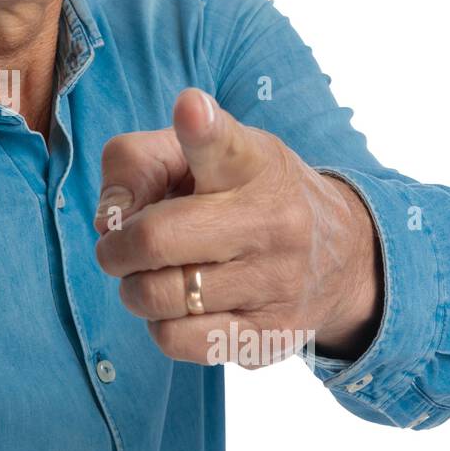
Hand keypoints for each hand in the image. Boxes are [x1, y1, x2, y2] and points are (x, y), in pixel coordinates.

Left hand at [93, 88, 380, 367]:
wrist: (343, 257)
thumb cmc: (243, 194)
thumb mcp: (201, 155)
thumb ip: (137, 165)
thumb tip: (106, 221)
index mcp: (250, 162)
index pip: (223, 143)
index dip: (201, 128)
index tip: (191, 109)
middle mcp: (269, 220)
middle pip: (156, 239)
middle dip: (117, 248)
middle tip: (120, 248)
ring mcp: (274, 282)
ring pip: (158, 297)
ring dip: (136, 289)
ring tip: (155, 276)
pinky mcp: (269, 336)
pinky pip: (179, 341)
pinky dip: (161, 326)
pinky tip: (180, 309)